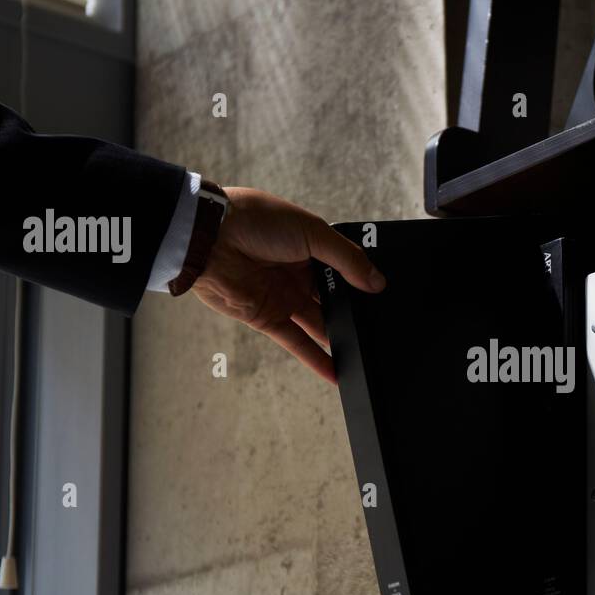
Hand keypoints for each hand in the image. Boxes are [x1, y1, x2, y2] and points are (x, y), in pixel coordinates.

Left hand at [190, 187, 384, 383]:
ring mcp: (283, 297)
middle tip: (379, 330)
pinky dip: (316, 360)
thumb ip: (347, 259)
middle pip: (334, 300)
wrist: (209, 237)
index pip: (344, 270)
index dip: (362, 284)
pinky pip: (296, 343)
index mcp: (310, 247)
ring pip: (319, 324)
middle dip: (353, 314)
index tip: (385, 299)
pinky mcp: (267, 318)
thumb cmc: (256, 221)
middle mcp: (298, 274)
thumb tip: (377, 282)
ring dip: (339, 339)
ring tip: (366, 355)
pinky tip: (337, 374)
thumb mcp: (312, 231)